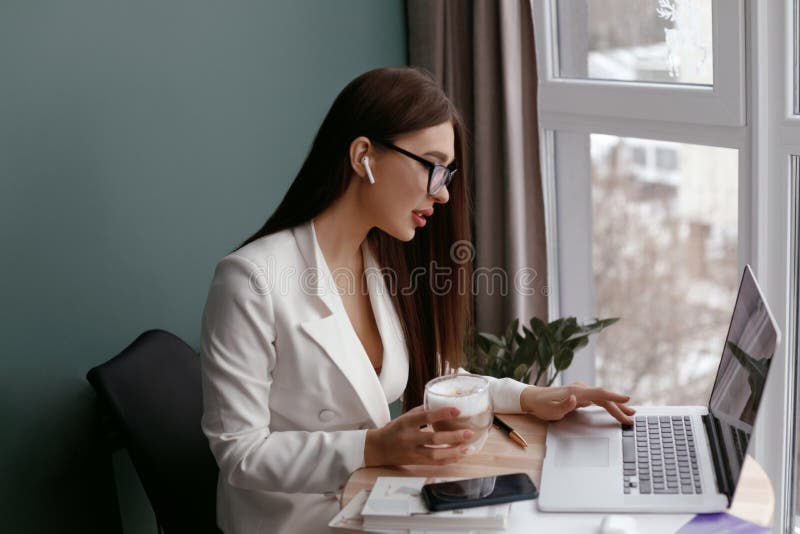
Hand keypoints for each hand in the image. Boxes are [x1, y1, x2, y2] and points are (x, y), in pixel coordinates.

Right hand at [364, 406, 473, 466]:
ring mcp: (412, 452)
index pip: (426, 417)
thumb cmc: (394, 429)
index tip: (457, 410)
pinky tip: (458, 456)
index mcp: (406, 422)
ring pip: (435, 454)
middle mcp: (409, 438)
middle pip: (434, 438)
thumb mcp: (405, 417)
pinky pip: (434, 462)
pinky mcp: (415, 462)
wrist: (378, 449)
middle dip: (453, 436)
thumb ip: (422, 412)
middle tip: (468, 433)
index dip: (442, 413)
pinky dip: (448, 460)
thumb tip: (443, 405)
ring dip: (453, 452)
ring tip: (467, 448)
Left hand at [520, 382, 634, 424]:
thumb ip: (563, 405)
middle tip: (631, 418)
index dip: (614, 397)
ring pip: (602, 399)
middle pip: (604, 398)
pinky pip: (597, 400)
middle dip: (619, 407)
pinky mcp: (580, 396)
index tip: (627, 399)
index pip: (599, 393)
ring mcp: (581, 392)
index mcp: (576, 391)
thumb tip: (575, 399)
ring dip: (615, 406)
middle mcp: (581, 389)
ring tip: (629, 414)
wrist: (532, 398)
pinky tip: (615, 409)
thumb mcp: (550, 410)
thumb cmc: (541, 405)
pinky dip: (608, 405)